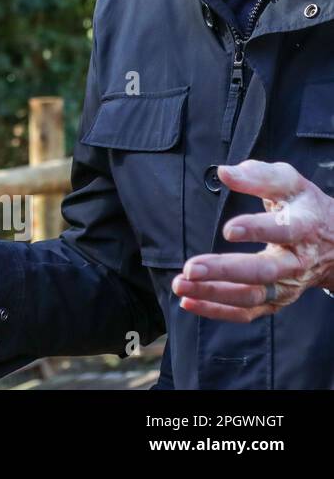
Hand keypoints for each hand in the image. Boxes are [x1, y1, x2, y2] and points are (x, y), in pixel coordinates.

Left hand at [172, 160, 333, 321]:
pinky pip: (247, 312)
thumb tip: (224, 172)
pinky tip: (188, 301)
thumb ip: (259, 176)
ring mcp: (287, 285)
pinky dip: (217, 311)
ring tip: (180, 284)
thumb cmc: (303, 206)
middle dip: (225, 271)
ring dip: (214, 293)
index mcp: (304, 227)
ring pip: (252, 296)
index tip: (228, 229)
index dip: (257, 229)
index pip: (284, 230)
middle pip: (263, 271)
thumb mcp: (290, 182)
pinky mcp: (275, 300)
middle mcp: (297, 262)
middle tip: (191, 268)